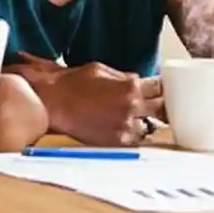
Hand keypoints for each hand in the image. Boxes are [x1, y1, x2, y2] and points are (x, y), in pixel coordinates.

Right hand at [10, 52, 162, 145]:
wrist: (52, 104)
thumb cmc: (71, 85)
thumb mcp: (101, 70)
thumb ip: (124, 77)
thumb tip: (138, 81)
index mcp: (130, 86)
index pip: (161, 88)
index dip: (161, 90)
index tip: (160, 91)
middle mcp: (132, 106)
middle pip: (162, 109)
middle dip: (160, 107)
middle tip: (157, 107)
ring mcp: (125, 126)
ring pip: (150, 127)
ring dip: (146, 123)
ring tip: (134, 119)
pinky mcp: (116, 142)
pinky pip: (135, 140)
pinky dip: (132, 135)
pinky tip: (123, 129)